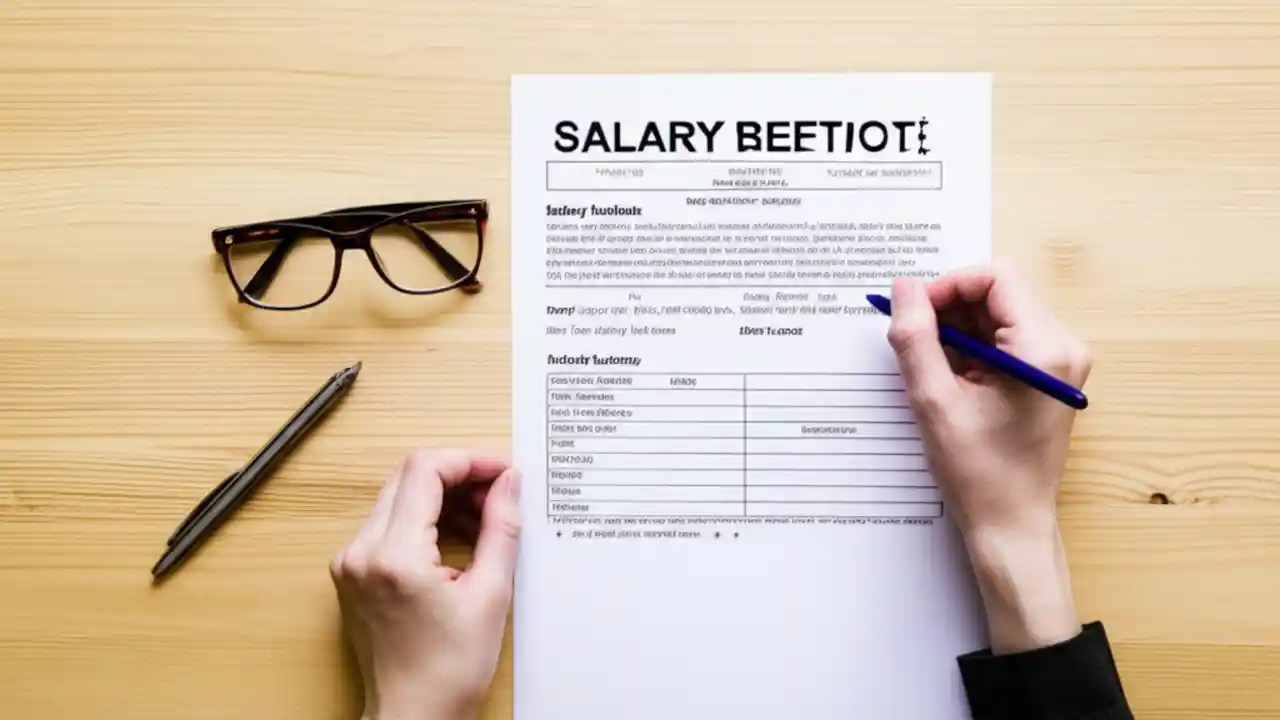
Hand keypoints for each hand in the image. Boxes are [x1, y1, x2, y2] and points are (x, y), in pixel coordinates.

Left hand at [330, 450, 520, 719]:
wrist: (413, 716)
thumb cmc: (448, 673)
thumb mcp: (490, 595)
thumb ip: (501, 529)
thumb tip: (509, 484)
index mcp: (393, 557)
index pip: (425, 471)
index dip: (469, 460)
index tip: (501, 472)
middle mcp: (361, 553)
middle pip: (408, 477)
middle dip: (458, 476)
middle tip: (498, 494)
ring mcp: (351, 562)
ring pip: (398, 496)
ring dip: (442, 496)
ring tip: (484, 519)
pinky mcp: (352, 572)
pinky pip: (388, 522)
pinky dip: (424, 518)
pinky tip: (457, 536)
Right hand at [886, 263, 1090, 653]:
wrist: (1011, 527)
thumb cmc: (980, 475)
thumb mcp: (934, 401)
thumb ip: (915, 337)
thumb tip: (904, 287)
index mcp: (1044, 350)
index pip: (995, 277)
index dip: (947, 285)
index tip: (912, 311)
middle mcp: (1061, 347)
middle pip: (997, 292)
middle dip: (948, 307)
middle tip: (911, 337)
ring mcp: (1057, 362)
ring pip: (996, 314)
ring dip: (955, 329)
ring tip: (928, 366)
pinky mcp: (1045, 376)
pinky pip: (1001, 338)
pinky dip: (967, 348)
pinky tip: (946, 378)